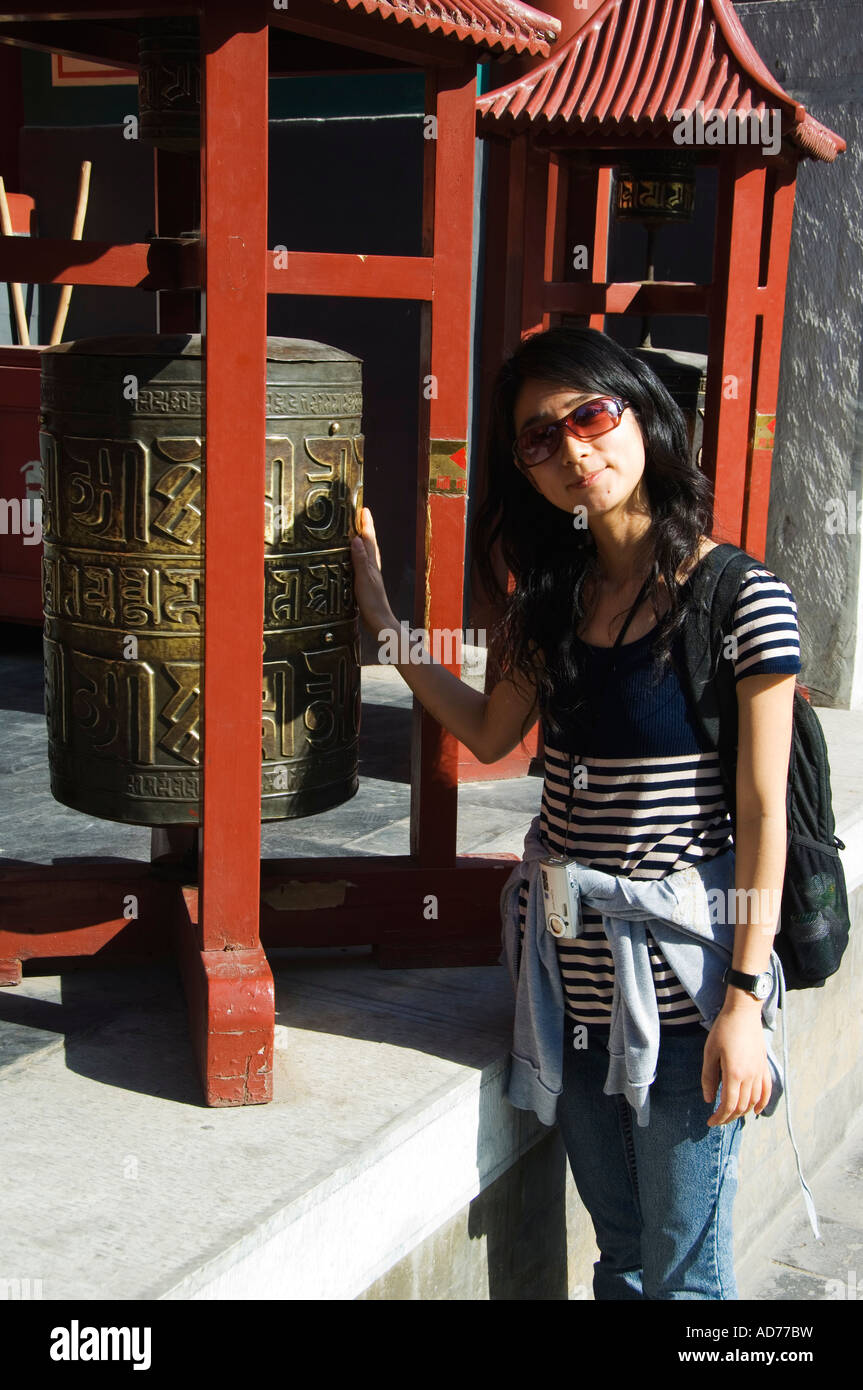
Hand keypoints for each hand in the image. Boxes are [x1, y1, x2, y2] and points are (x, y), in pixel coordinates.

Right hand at [350, 506, 396, 638]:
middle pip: (369, 543)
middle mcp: (373, 568)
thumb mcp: (364, 580)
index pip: (369, 540)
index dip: (366, 524)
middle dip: (365, 529)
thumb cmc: (373, 603)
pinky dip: (358, 557)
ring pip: (367, 554)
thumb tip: (356, 539)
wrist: (380, 623)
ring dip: (362, 542)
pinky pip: (361, 565)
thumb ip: (360, 560)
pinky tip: (354, 561)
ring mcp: (370, 576)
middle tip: (360, 515)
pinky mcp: (366, 585)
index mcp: (372, 564)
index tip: (364, 509)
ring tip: (356, 532)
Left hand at [702, 998, 772, 1125]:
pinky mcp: (764, 1066)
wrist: (743, 1012)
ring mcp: (759, 1072)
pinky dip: (762, 1103)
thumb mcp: (710, 1052)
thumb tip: (709, 1099)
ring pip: (754, 1101)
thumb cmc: (724, 1030)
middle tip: (717, 1120)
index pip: (729, 1105)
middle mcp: (750, 1076)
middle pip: (742, 1106)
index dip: (720, 1117)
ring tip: (730, 1114)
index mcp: (734, 1074)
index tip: (710, 1122)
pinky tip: (755, 1110)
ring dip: (742, 1112)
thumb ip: (709, 1077)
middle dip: (729, 1117)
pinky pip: (766, 1090)